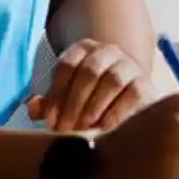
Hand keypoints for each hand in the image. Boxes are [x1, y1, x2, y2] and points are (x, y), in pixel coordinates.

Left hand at [27, 39, 154, 131]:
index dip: (56, 93)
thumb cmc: (90, 96)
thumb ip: (49, 102)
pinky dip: (117, 111)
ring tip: (83, 128)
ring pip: (112, 79)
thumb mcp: (67, 95)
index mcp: (83, 49)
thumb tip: (34, 108)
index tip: (50, 119)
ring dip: (94, 106)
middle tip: (65, 129)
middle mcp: (107, 51)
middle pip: (89, 71)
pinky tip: (104, 128)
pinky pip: (133, 94)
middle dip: (74, 103)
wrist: (126, 93)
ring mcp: (128, 65)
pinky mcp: (145, 83)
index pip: (66, 65)